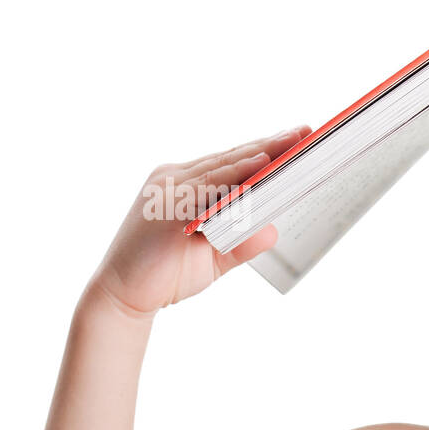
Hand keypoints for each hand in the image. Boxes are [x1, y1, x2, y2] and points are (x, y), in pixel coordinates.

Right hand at [90, 126, 310, 314]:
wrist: (124, 298)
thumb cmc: (166, 274)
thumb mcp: (215, 257)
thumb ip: (242, 242)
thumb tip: (273, 230)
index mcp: (186, 186)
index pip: (231, 163)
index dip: (265, 151)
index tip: (298, 140)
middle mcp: (175, 179)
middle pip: (230, 157)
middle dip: (270, 144)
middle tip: (304, 131)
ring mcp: (168, 189)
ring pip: (221, 166)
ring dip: (259, 153)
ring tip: (291, 142)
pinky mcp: (165, 206)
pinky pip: (207, 186)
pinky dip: (234, 175)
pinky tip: (259, 165)